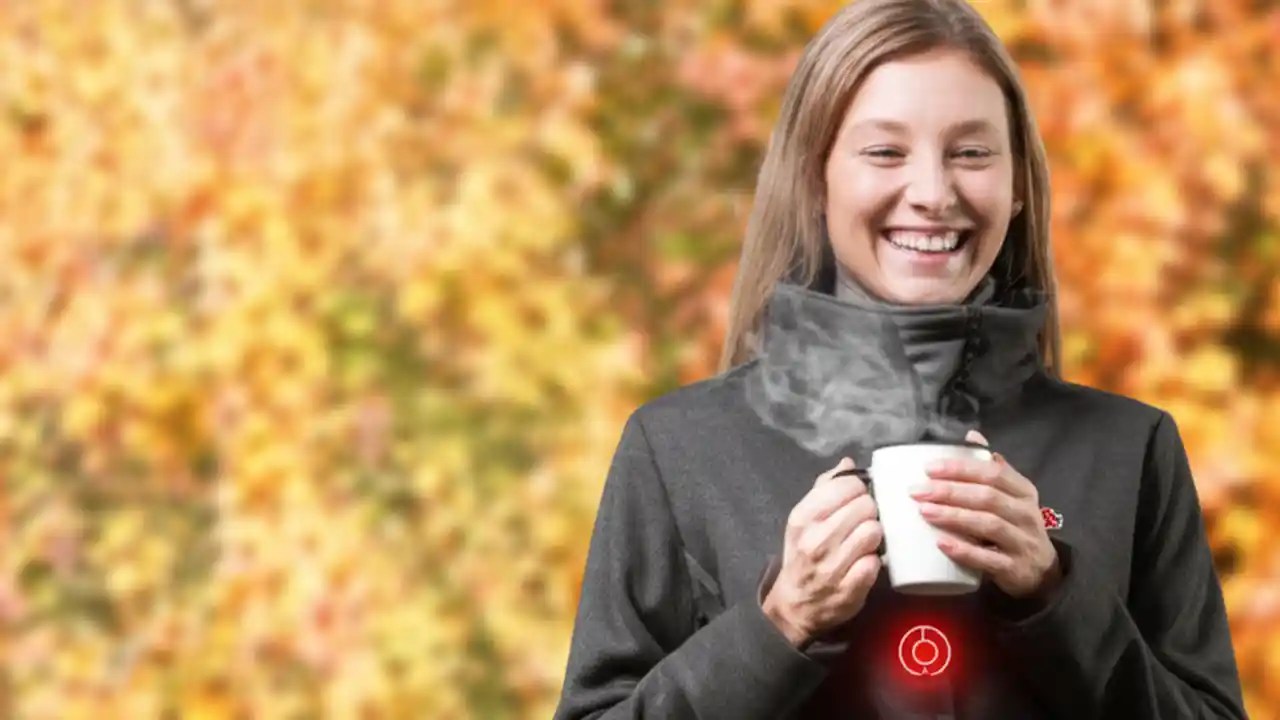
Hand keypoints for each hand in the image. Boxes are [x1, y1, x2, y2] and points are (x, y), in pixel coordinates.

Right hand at [762, 458, 883, 647]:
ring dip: (874, 535)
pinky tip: (866, 562)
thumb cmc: (803, 555)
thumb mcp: (804, 519)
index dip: (859, 490)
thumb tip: (848, 463)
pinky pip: (875, 563)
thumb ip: (825, 488)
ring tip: (865, 541)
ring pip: (874, 532)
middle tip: (863, 522)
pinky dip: (875, 561)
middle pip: (865, 506)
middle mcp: (815, 540)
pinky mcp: (850, 589)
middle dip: (870, 512)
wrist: (795, 604)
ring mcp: (832, 567)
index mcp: (803, 517)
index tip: (856, 500)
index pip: (847, 485)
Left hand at [910, 430, 1061, 600]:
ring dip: (954, 516)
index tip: (929, 468)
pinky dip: (964, 551)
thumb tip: (972, 435)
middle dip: (950, 491)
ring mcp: (1022, 542)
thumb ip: (992, 468)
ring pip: (988, 524)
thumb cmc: (1016, 526)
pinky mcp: (1015, 569)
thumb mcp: (1011, 496)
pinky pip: (988, 559)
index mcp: (1023, 491)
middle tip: (918, 491)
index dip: (962, 468)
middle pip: (988, 497)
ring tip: (924, 511)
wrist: (1041, 571)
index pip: (994, 473)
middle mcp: (1026, 514)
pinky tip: (941, 543)